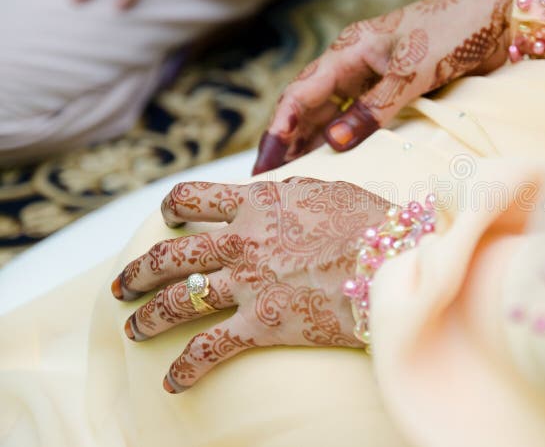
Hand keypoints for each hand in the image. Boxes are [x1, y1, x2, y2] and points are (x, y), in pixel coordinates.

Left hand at [111, 177, 388, 392]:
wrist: (392, 260)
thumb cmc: (370, 222)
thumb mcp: (327, 190)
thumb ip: (292, 192)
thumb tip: (277, 191)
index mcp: (255, 204)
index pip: (191, 198)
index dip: (172, 209)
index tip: (168, 220)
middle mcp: (241, 241)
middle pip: (169, 255)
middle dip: (138, 272)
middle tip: (123, 286)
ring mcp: (248, 283)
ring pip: (178, 301)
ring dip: (148, 318)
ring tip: (134, 330)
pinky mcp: (261, 323)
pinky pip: (210, 349)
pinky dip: (186, 368)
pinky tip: (173, 382)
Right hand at [252, 0, 516, 174]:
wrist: (499, 16)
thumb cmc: (454, 30)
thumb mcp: (412, 71)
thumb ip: (374, 108)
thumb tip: (334, 144)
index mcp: (350, 52)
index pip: (300, 96)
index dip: (279, 132)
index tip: (265, 166)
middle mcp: (356, 65)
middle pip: (310, 108)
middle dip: (289, 144)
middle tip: (272, 182)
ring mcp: (377, 78)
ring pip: (334, 116)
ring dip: (316, 145)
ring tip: (299, 180)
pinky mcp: (400, 89)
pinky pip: (364, 120)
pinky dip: (351, 141)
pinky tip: (345, 163)